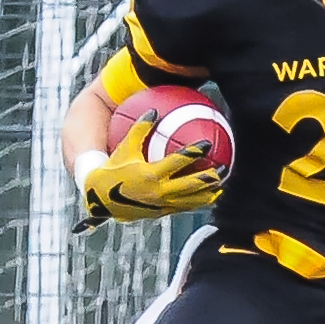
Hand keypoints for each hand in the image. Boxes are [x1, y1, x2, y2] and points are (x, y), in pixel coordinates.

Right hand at [73, 112, 223, 231]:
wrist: (100, 199)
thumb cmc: (112, 171)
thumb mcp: (124, 149)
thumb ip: (139, 129)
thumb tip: (153, 110)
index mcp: (150, 175)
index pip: (177, 162)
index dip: (194, 153)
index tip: (207, 144)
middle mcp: (158, 191)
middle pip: (191, 185)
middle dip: (209, 177)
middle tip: (224, 168)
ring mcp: (161, 205)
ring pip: (191, 201)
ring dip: (208, 193)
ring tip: (222, 186)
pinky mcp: (161, 213)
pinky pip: (184, 208)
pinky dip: (198, 203)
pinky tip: (208, 197)